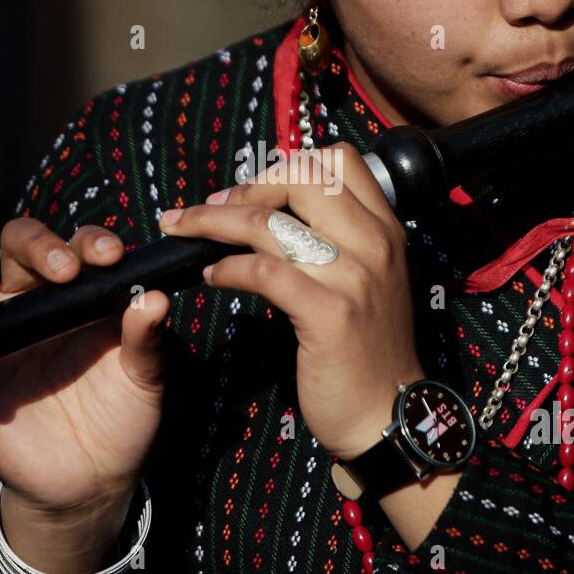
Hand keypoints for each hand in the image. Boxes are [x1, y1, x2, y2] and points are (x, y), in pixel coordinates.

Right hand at [0, 212, 171, 520]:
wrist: (90, 480)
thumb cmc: (122, 418)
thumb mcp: (146, 381)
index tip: (108, 257)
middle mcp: (32, 303)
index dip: (89, 242)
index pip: (78, 248)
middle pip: (21, 249)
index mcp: (80, 297)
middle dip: (39, 245)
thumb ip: (148, 341)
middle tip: (64, 269)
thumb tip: (153, 300)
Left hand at [156, 143, 421, 460]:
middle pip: (300, 177)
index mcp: (385, 228)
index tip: (253, 193)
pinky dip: (227, 268)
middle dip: (244, 187)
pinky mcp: (329, 314)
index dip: (286, 167)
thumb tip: (272, 210)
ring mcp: (353, 277)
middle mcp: (374, 243)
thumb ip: (336, 240)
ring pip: (268, 222)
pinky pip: (264, 271)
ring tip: (186, 233)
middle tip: (211, 209)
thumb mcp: (366, 280)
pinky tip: (212, 278)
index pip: (338, 159)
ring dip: (213, 222)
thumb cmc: (366, 349)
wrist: (387, 414)